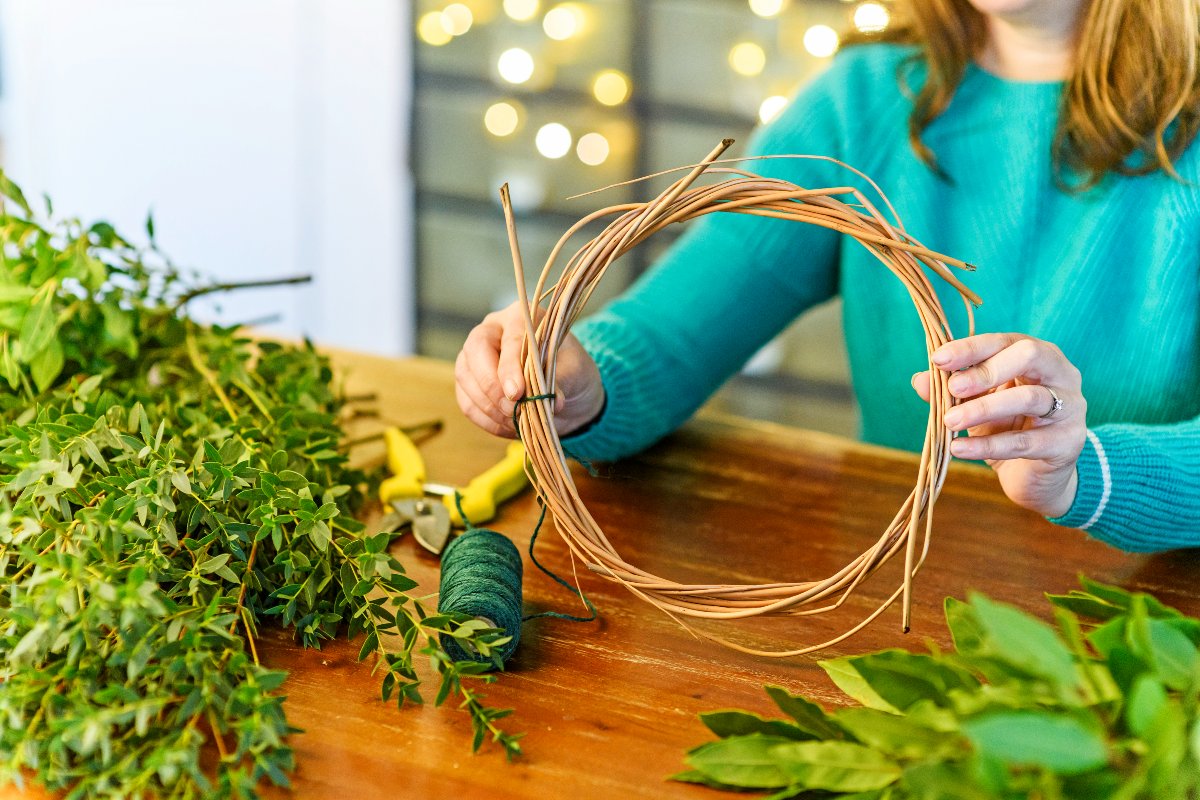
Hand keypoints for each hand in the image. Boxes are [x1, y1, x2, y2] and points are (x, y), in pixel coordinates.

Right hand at [455, 301, 605, 438]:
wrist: (567, 392)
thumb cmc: (571, 372)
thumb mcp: (575, 371)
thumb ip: (561, 381)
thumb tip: (551, 402)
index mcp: (520, 317)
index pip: (510, 338)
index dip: (510, 367)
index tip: (517, 393)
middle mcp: (492, 330)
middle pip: (475, 350)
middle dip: (491, 385)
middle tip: (513, 409)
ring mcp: (475, 356)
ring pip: (466, 378)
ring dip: (489, 406)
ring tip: (516, 421)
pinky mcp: (469, 383)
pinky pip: (467, 402)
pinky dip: (486, 420)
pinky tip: (509, 427)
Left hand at [912, 333, 1086, 517]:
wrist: (1034, 476)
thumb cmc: (1006, 429)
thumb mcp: (975, 405)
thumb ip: (952, 391)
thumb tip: (919, 379)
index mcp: (1037, 356)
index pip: (1004, 341)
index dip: (970, 348)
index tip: (938, 359)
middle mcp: (1060, 374)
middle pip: (1029, 356)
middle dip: (987, 370)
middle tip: (953, 387)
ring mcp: (1070, 407)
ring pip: (1030, 399)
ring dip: (984, 409)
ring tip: (950, 421)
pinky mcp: (1069, 442)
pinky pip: (1026, 441)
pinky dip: (988, 445)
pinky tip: (959, 448)